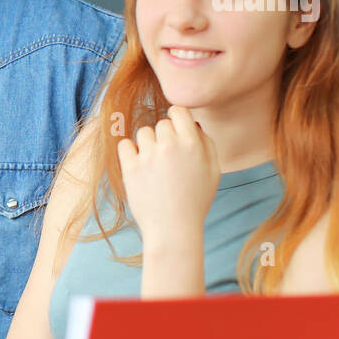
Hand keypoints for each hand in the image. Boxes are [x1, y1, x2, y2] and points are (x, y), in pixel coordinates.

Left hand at [117, 105, 220, 245]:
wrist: (173, 228)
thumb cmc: (195, 200)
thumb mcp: (213, 171)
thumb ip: (206, 142)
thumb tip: (193, 123)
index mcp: (192, 143)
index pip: (178, 110)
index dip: (177, 118)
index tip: (176, 131)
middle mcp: (170, 145)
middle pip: (161, 123)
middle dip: (164, 136)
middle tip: (168, 159)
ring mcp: (148, 156)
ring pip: (143, 132)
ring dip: (148, 144)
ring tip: (155, 165)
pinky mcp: (130, 167)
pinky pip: (125, 145)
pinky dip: (130, 152)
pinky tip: (139, 166)